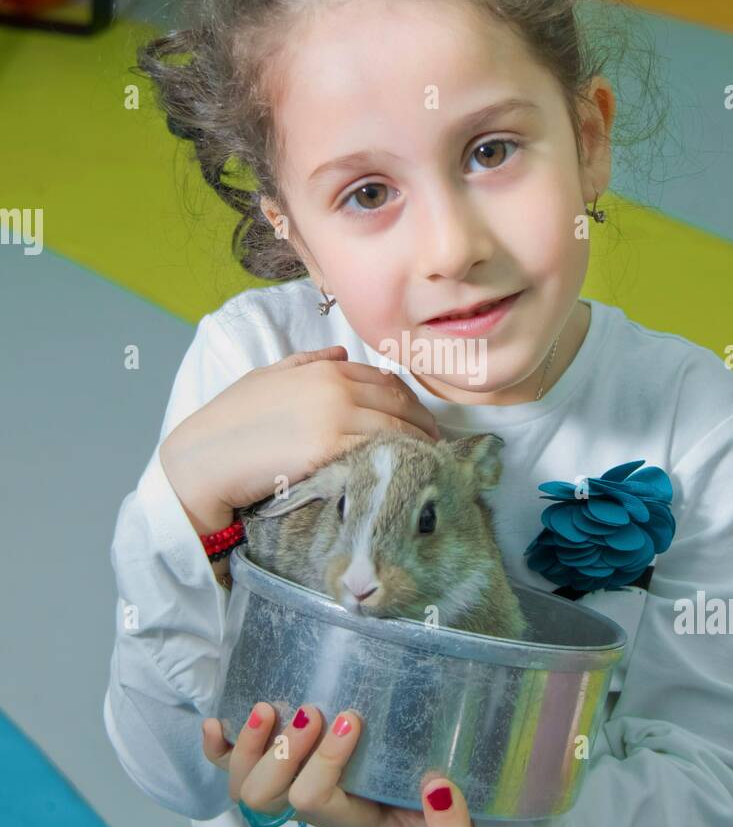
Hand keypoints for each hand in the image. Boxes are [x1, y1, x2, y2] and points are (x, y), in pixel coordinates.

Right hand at [160, 346, 440, 524]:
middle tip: (435, 445)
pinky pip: (380, 452)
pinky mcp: (330, 449)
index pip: (384, 380)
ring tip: (428, 462)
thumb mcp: (266, 377)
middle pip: (398, 403)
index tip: (420, 420)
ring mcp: (335, 417)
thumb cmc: (229, 422)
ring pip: (397, 429)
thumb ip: (305, 362)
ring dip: (419, 446)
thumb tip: (341, 353)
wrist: (204, 458)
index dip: (408, 401)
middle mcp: (335, 387)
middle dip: (423, 423)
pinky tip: (408, 472)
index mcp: (322, 369)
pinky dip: (400, 460)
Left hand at [202, 702, 481, 826]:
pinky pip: (235, 767)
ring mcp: (294, 788)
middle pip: (263, 795)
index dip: (323, 760)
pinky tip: (216, 722)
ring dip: (250, 744)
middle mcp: (312, 806)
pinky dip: (220, 747)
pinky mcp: (288, 766)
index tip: (354, 719)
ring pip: (243, 782)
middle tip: (315, 711)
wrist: (438, 825)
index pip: (312, 798)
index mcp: (347, 819)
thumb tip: (435, 788)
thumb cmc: (441, 824)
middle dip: (281, 751)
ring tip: (270, 707)